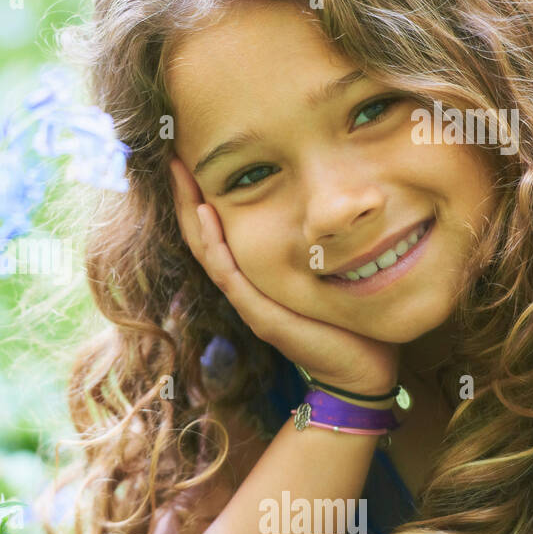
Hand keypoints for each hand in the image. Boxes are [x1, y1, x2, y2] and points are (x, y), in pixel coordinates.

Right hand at [168, 157, 398, 394]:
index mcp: (255, 277)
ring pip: (206, 251)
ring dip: (190, 212)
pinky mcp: (261, 316)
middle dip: (184, 196)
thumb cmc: (351, 323)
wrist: (360, 374)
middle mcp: (244, 287)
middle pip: (201, 236)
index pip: (216, 232)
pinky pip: (229, 275)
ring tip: (179, 175)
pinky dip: (214, 244)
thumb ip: (318, 245)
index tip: (191, 159)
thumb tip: (333, 203)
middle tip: (172, 158)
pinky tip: (206, 214)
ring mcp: (249, 302)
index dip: (199, 197)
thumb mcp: (329, 273)